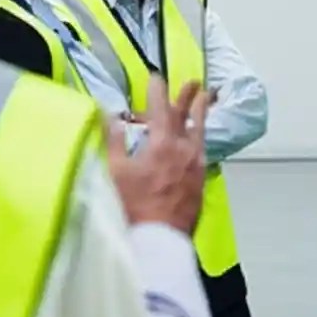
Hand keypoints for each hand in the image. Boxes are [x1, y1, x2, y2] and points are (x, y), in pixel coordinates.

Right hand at [106, 75, 210, 233]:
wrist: (158, 240)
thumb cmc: (133, 206)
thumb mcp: (116, 172)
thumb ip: (113, 141)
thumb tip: (110, 116)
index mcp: (163, 143)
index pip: (161, 109)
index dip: (158, 91)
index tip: (157, 77)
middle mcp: (184, 150)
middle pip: (187, 117)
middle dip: (188, 97)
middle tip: (194, 82)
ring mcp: (195, 166)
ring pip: (200, 133)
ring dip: (201, 114)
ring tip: (206, 100)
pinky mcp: (200, 182)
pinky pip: (202, 152)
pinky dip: (200, 139)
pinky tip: (199, 141)